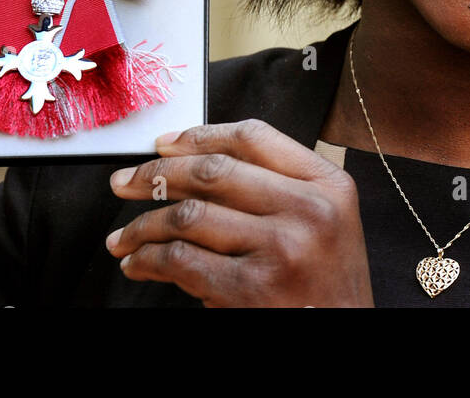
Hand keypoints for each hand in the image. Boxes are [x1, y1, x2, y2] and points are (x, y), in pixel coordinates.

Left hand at [106, 119, 373, 306]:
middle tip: (126, 181)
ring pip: (188, 215)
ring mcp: (280, 249)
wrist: (344, 333)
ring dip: (143, 224)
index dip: (199, 135)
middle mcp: (307, 210)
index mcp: (327, 184)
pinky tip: (138, 262)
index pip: (252, 138)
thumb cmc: (328, 281)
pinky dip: (149, 260)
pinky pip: (183, 261)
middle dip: (156, 173)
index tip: (165, 144)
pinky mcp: (252, 290)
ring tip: (124, 235)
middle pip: (212, 171)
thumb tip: (193, 162)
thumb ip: (277, 185)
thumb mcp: (324, 217)